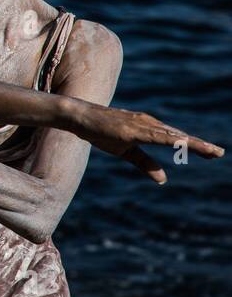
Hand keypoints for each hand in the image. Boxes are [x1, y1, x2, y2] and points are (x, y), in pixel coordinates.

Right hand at [66, 101, 222, 183]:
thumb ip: (145, 163)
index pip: (176, 138)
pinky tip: (184, 144)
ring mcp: (141, 124)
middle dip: (200, 146)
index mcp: (148, 129)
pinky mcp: (132, 129)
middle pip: (179, 136)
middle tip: (220, 154)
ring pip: (172, 136)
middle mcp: (149, 124)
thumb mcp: (125, 151)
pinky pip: (156, 136)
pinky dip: (173, 140)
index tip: (214, 154)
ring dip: (193, 143)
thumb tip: (164, 180)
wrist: (79, 116)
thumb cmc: (100, 131)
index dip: (196, 146)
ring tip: (211, 151)